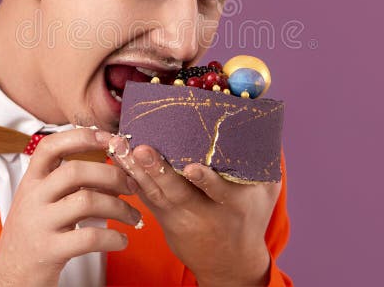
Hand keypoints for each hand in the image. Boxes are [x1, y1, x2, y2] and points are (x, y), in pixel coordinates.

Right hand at [0, 128, 141, 286]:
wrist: (8, 275)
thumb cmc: (33, 234)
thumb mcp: (41, 201)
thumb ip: (68, 183)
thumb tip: (113, 168)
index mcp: (32, 181)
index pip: (50, 146)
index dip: (81, 137)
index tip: (110, 138)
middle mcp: (33, 198)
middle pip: (76, 171)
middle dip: (112, 175)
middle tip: (132, 186)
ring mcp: (40, 224)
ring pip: (87, 201)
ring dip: (120, 208)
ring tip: (134, 217)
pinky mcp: (49, 251)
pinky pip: (89, 237)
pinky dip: (113, 238)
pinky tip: (122, 241)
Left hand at [109, 136, 280, 286]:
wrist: (231, 263)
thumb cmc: (250, 219)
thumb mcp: (266, 192)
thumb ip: (265, 161)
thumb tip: (264, 121)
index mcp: (233, 206)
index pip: (219, 193)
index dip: (206, 181)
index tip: (193, 167)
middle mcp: (204, 213)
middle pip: (178, 192)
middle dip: (159, 171)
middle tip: (142, 149)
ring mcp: (181, 218)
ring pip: (156, 194)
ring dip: (136, 170)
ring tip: (120, 147)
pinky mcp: (164, 220)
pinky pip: (145, 198)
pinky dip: (131, 178)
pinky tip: (117, 159)